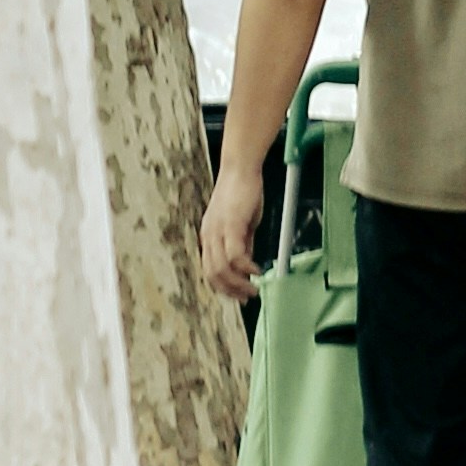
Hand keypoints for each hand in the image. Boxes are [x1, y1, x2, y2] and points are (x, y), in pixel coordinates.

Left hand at [199, 155, 265, 307]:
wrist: (241, 167)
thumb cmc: (242, 191)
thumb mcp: (241, 223)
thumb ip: (242, 243)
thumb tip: (246, 263)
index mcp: (210, 236)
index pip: (210, 270)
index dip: (223, 287)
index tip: (238, 295)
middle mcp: (209, 236)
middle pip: (213, 275)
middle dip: (230, 291)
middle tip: (246, 297)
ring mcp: (218, 231)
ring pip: (222, 269)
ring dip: (238, 284)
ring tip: (253, 289)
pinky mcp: (231, 225)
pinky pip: (235, 255)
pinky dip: (245, 268)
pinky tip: (256, 271)